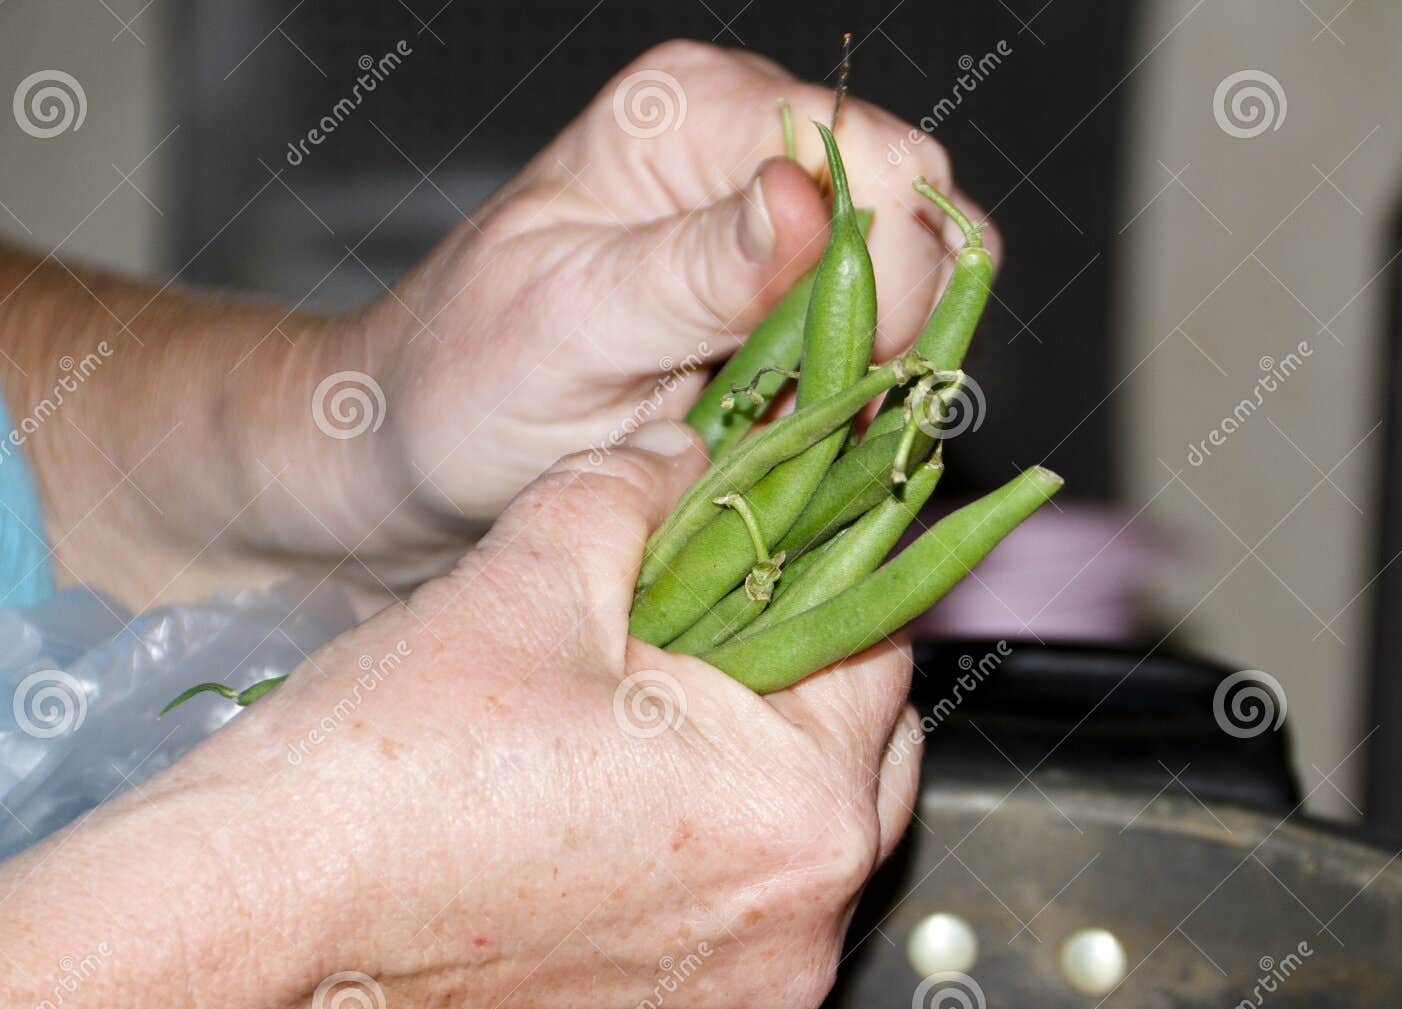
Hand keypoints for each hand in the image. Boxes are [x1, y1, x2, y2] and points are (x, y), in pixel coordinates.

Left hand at [0, 41, 989, 606]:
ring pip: (912, 292)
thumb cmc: (464, 381)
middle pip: (915, 221)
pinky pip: (876, 345)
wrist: (425, 443)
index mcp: (692, 112)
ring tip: (763, 428)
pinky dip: (847, 402)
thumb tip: (803, 203)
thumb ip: (691, 270)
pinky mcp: (783, 298)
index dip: (887, 278)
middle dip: (882, 336)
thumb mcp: (569, 326)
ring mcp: (773, 224)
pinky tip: (772, 431)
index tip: (827, 383)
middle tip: (785, 418)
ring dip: (864, 379)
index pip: (877, 160)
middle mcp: (749, 145)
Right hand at [0, 423, 920, 1008]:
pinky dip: (707, 845)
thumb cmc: (385, 780)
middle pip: (859, 753)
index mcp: (795, 812)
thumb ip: (640, 491)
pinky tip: (620, 795)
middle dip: (804, 667)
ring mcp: (736, 990)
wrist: (255, 934)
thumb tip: (689, 460)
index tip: (796, 531)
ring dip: (759, 760)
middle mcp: (794, 925)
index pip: (877, 646)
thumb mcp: (530, 579)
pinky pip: (736, 907)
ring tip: (660, 697)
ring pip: (801, 835)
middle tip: (724, 606)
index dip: (832, 564)